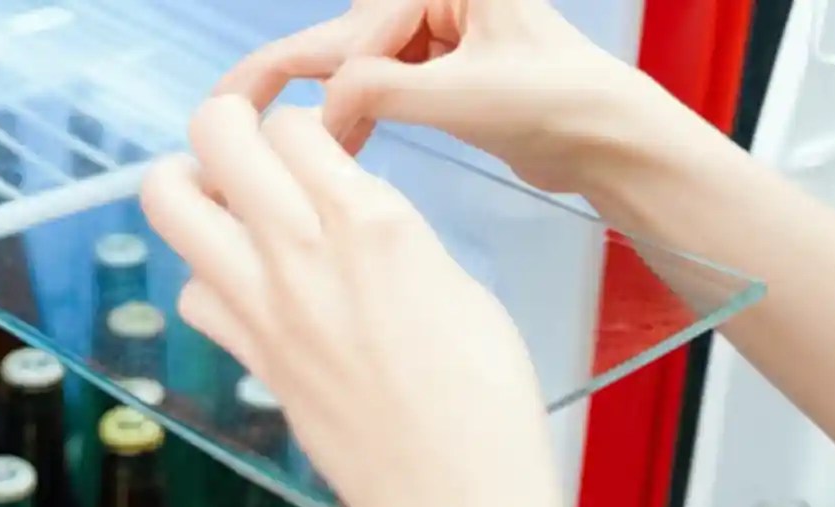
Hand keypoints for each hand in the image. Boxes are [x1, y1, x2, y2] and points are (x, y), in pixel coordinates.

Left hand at [141, 99, 556, 506]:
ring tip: (232, 214)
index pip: (292, 123)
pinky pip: (192, 291)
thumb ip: (388, 234)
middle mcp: (302, 248)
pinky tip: (249, 294)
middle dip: (226, 126)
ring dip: (192, 193)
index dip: (302, 129)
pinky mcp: (248, 358)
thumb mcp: (455, 283)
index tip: (316, 149)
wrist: (449, 494)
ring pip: (168, 201)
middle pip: (214, 132)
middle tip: (248, 153)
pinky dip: (209, 282)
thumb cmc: (482, 396)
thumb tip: (349, 215)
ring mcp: (262, 304)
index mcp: (370, 220)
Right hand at [217, 0, 672, 193]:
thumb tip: (323, 103)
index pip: (365, 33)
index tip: (312, 140)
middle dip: (290, 75)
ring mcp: (438, 33)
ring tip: (280, 146)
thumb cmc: (557, 101)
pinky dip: (359, 116)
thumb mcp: (463, 95)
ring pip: (358, 67)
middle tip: (225, 104)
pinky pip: (381, 87)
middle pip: (347, 37)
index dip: (335, 87)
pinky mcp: (440, 69)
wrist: (609, 138)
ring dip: (330, 107)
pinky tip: (339, 145)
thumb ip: (384, 90)